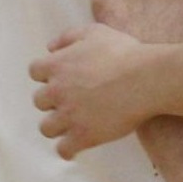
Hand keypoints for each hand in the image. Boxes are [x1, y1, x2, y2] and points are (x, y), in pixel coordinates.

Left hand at [29, 24, 155, 158]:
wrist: (147, 78)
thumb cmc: (124, 52)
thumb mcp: (96, 32)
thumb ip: (69, 36)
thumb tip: (50, 47)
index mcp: (58, 65)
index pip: (35, 71)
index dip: (48, 74)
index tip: (63, 77)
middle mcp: (57, 91)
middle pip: (40, 101)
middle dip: (54, 100)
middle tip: (73, 99)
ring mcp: (68, 116)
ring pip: (47, 128)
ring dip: (58, 125)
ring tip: (73, 124)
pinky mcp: (83, 136)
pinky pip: (63, 149)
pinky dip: (68, 149)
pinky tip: (77, 146)